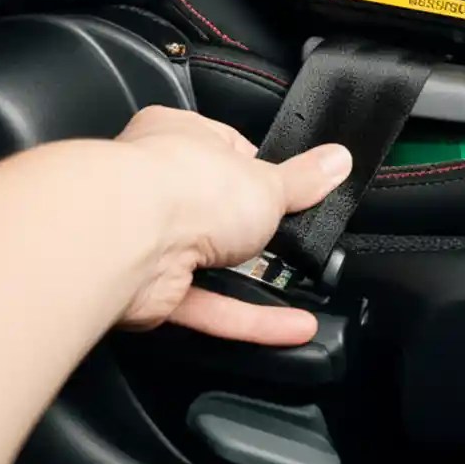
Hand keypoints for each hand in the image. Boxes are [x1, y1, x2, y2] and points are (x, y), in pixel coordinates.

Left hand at [114, 107, 351, 345]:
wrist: (125, 235)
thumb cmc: (182, 183)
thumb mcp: (269, 180)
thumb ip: (304, 180)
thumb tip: (338, 161)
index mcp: (179, 136)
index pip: (226, 151)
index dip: (261, 173)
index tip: (293, 192)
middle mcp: (155, 185)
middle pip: (215, 211)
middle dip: (252, 231)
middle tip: (296, 242)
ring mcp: (149, 239)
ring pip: (210, 266)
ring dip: (253, 282)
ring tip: (302, 290)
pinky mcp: (151, 290)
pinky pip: (208, 306)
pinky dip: (249, 318)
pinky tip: (291, 327)